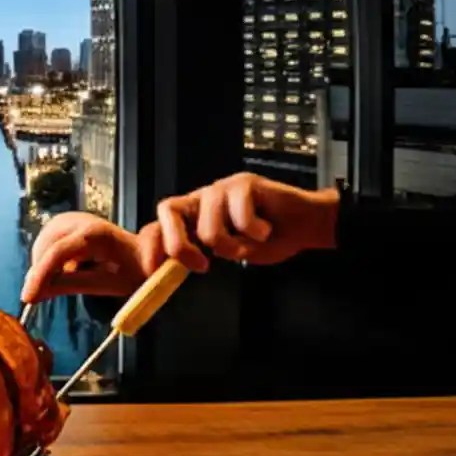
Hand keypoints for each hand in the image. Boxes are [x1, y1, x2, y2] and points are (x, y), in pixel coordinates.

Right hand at [20, 212, 151, 302]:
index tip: (27, 298)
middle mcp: (79, 220)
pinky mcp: (64, 223)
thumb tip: (34, 296)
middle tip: (42, 294)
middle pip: (45, 247)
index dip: (39, 276)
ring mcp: (70, 219)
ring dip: (44, 266)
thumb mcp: (103, 284)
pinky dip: (47, 260)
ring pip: (41, 245)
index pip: (57, 253)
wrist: (141, 253)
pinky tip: (64, 269)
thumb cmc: (129, 270)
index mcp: (94, 235)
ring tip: (61, 280)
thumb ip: (68, 286)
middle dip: (40, 272)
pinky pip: (45, 244)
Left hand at [146, 172, 339, 272]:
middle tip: (202, 266)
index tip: (154, 272)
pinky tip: (266, 229)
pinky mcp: (244, 183)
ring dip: (231, 246)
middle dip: (178, 244)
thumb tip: (171, 271)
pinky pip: (239, 216)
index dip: (151, 247)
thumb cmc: (267, 240)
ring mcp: (221, 189)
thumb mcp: (229, 253)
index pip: (158, 225)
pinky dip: (255, 231)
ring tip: (250, 244)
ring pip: (208, 226)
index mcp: (192, 217)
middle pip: (167, 210)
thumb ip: (201, 256)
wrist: (305, 225)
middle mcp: (201, 200)